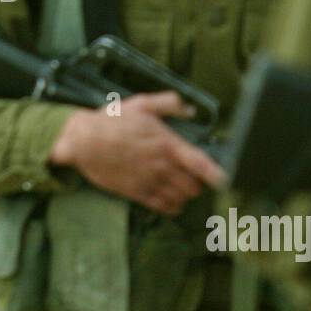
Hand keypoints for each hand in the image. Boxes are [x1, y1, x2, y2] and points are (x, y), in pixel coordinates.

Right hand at [49, 91, 225, 216]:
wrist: (83, 140)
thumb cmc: (112, 120)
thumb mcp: (141, 103)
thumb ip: (167, 104)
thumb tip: (188, 107)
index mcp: (166, 143)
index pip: (200, 163)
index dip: (217, 174)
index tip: (227, 180)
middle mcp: (162, 165)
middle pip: (194, 185)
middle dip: (198, 183)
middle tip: (194, 177)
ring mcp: (149, 181)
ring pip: (181, 198)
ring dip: (185, 195)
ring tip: (182, 188)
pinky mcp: (137, 193)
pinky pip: (163, 207)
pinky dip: (172, 206)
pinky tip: (171, 200)